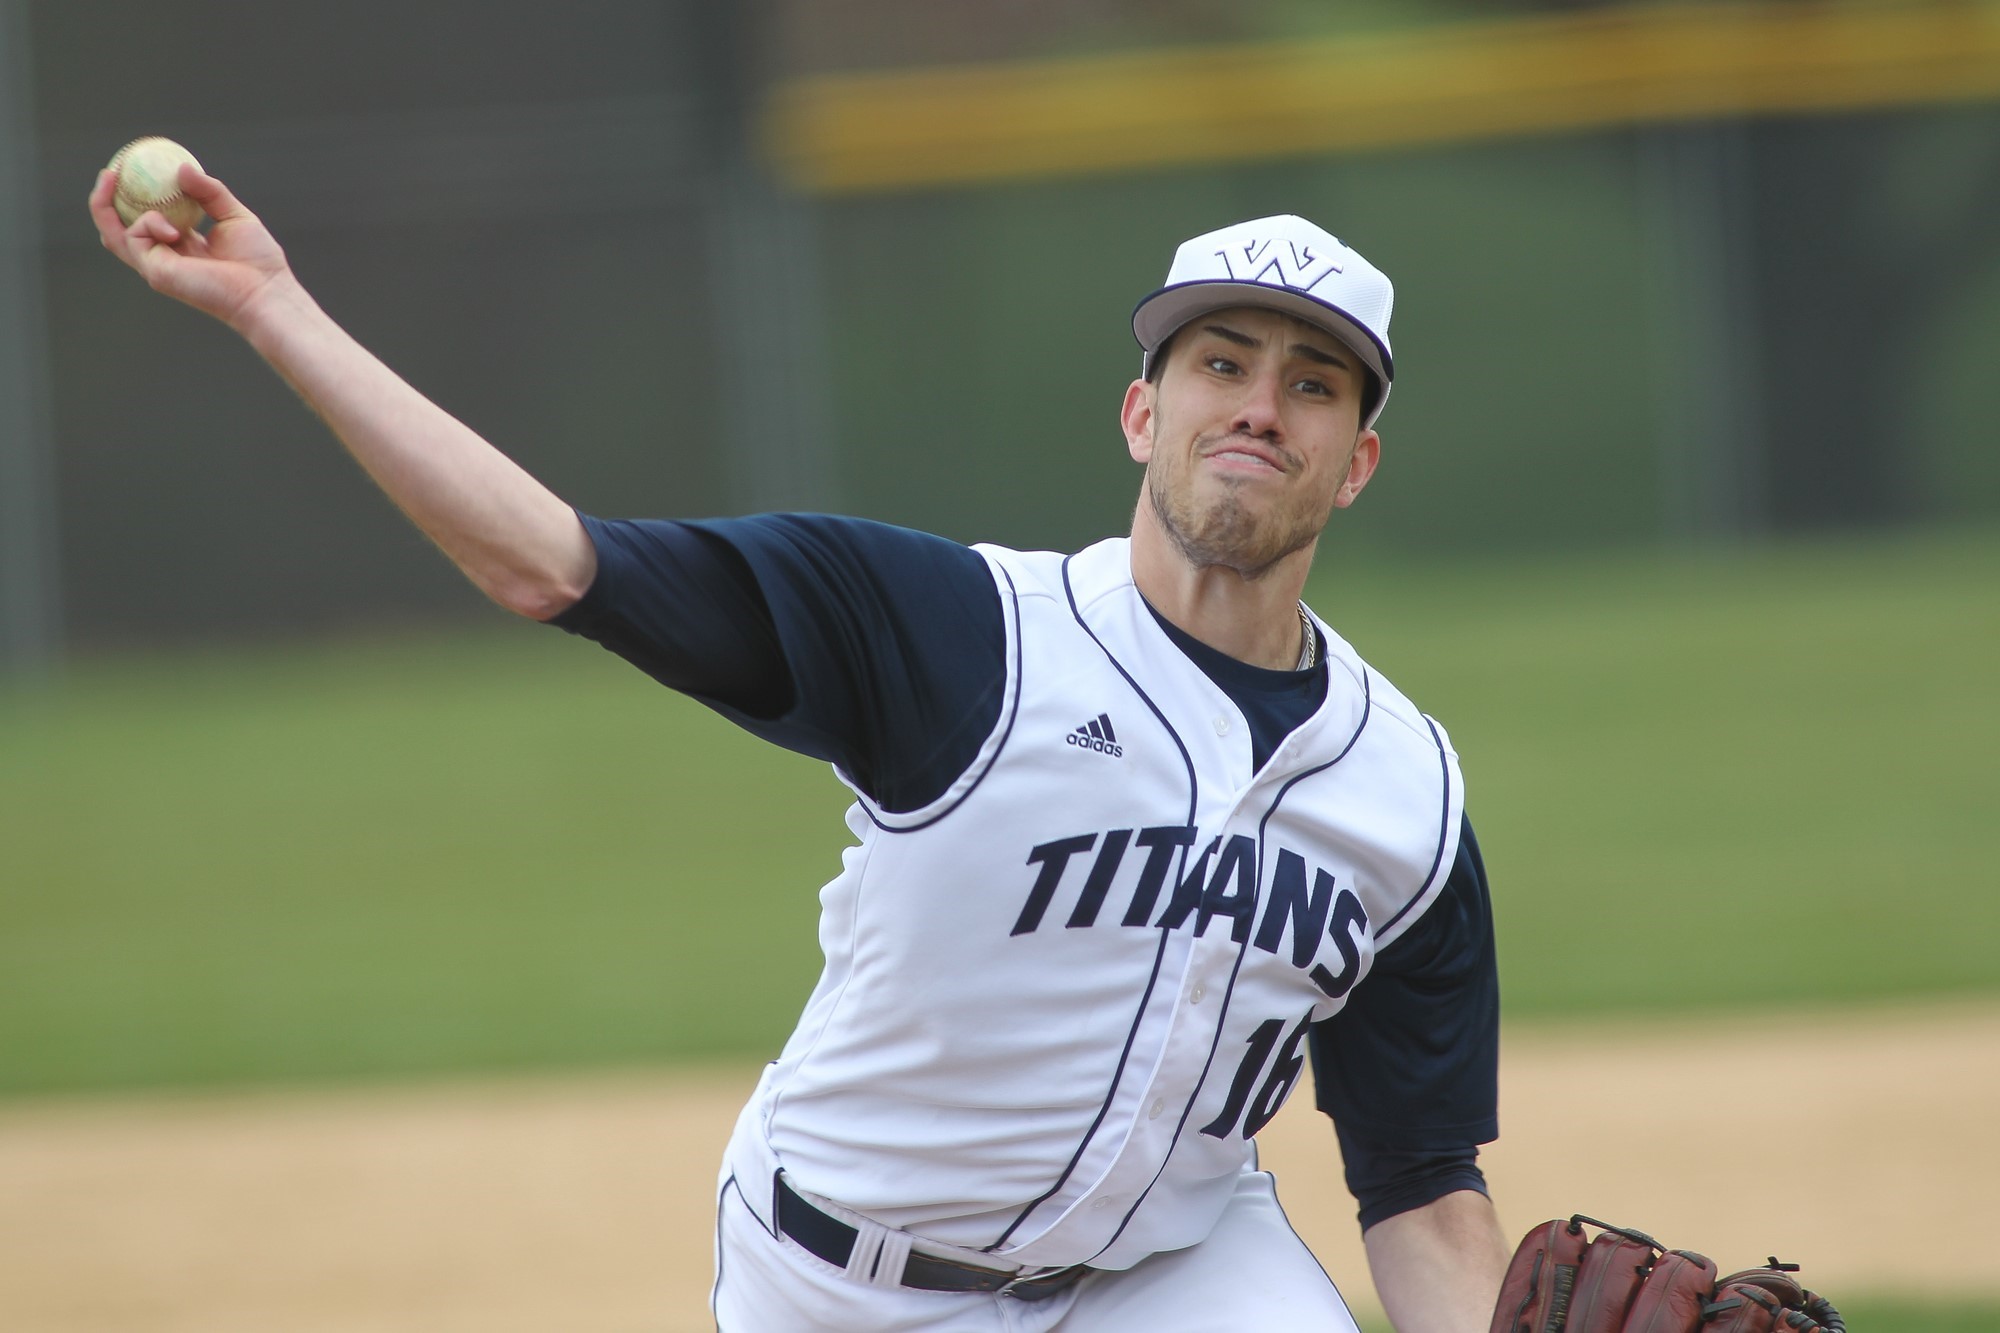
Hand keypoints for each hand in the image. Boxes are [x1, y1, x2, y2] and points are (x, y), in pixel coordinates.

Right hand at [89, 161, 296, 330]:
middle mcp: (164, 256)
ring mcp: (156, 266)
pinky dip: (146, 223)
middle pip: (117, 229)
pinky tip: (172, 227)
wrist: (265, 291)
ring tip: (111, 176)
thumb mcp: (234, 215)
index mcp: (181, 244)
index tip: (130, 167)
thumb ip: (209, 192)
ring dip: (107, 205)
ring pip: (114, 235)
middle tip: (108, 171)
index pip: (146, 219)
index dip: (133, 197)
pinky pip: (134, 238)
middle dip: (103, 200)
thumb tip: (182, 168)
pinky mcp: (156, 273)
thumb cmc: (258, 260)